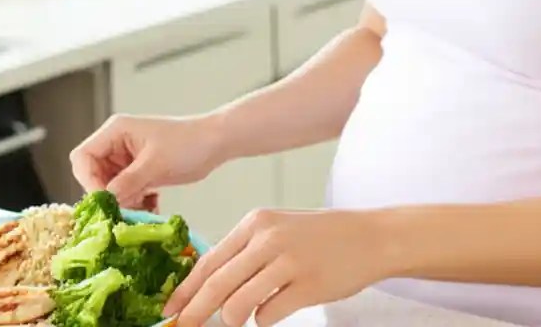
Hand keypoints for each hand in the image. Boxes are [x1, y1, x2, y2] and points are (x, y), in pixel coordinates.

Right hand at [70, 114, 225, 209]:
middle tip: (126, 210)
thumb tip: (105, 201)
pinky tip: (153, 205)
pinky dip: (136, 202)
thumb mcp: (156, 165)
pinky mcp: (139, 172)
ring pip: (110, 188)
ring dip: (124, 202)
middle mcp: (117, 144)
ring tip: (144, 207)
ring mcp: (127, 159)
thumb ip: (128, 182)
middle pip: (93, 175)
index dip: (88, 181)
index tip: (105, 201)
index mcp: (115, 131)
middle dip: (109, 195)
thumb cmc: (189, 144)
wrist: (216, 143)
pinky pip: (126, 192)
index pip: (83, 157)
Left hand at [164, 209, 390, 326]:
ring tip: (239, 319)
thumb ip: (246, 251)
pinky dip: (264, 319)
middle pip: (216, 284)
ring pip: (238, 303)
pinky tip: (274, 311)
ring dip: (233, 318)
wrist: (370, 237)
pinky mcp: (308, 285)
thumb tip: (207, 285)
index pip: (209, 261)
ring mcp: (288, 261)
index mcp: (255, 223)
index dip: (185, 289)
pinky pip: (268, 314)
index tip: (170, 309)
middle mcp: (267, 238)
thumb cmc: (320, 236)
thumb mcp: (277, 229)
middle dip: (194, 312)